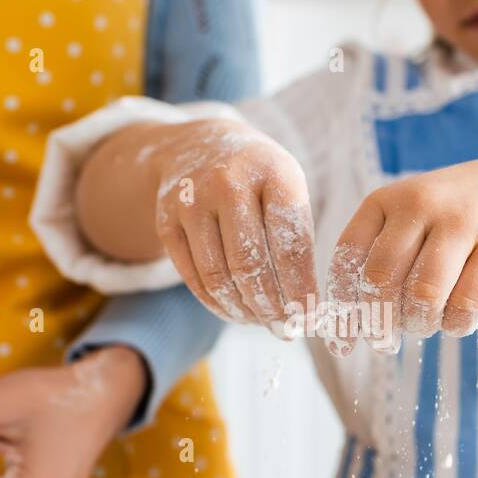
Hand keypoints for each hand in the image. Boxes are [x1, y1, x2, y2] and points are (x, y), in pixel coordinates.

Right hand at [151, 119, 317, 333]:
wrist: (198, 146)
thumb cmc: (258, 179)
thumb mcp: (287, 188)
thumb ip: (297, 239)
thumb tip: (305, 309)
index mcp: (272, 172)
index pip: (290, 245)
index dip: (301, 289)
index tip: (309, 317)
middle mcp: (228, 182)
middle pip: (251, 264)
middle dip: (272, 307)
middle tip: (285, 330)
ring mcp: (192, 200)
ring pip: (219, 275)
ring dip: (244, 310)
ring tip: (262, 323)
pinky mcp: (167, 221)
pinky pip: (193, 276)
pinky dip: (217, 303)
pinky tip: (236, 312)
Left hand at [326, 151, 477, 354]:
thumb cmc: (454, 219)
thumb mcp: (411, 220)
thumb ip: (378, 260)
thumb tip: (348, 328)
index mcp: (387, 200)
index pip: (348, 257)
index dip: (341, 306)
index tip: (343, 342)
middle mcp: (421, 204)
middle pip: (381, 279)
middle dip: (379, 323)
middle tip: (385, 342)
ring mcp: (463, 223)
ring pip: (424, 295)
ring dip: (419, 324)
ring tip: (425, 323)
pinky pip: (466, 305)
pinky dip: (455, 325)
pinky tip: (456, 319)